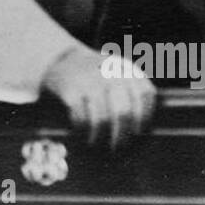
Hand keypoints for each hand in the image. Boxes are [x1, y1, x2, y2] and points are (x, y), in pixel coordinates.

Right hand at [40, 43, 155, 148]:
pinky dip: (83, 132)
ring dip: (101, 138)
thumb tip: (142, 129)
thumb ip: (132, 90)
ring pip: (102, 120)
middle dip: (123, 135)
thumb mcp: (115, 71)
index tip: (139, 132)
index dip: (145, 117)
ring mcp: (88, 80)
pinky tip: (82, 135)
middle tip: (119, 146)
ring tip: (99, 145)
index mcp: (125, 67)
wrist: (59, 58)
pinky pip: (82, 120)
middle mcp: (109, 72)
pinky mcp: (70, 90)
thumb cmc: (93, 73)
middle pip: (124, 112)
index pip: (145, 94)